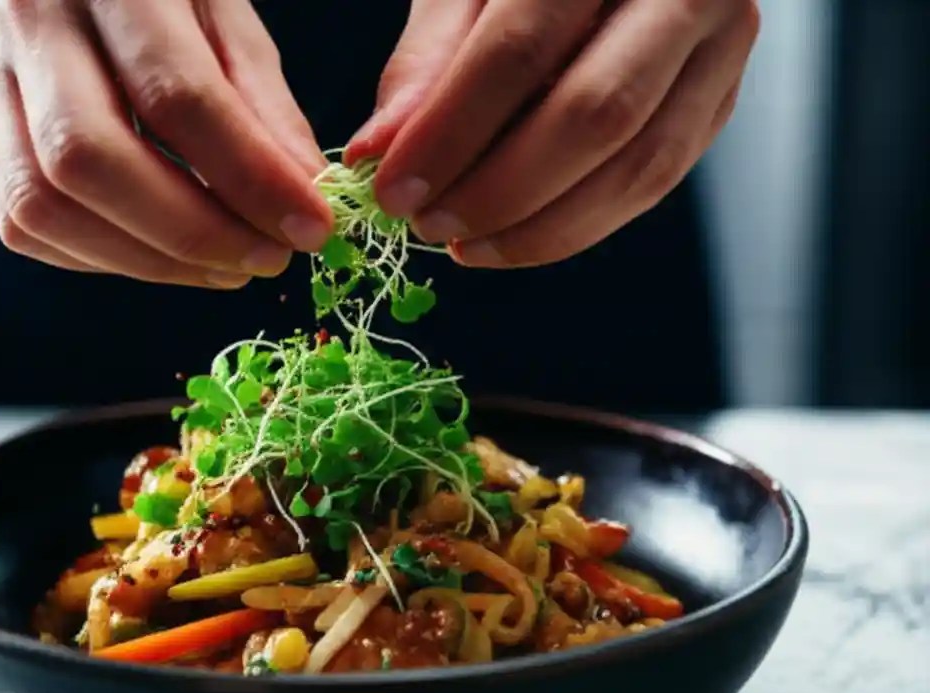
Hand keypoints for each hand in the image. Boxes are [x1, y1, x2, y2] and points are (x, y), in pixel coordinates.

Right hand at [0, 0, 332, 287]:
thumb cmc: (164, 4)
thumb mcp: (229, 24)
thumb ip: (265, 108)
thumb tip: (304, 202)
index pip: (175, 95)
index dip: (249, 175)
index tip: (310, 227)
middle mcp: (32, 23)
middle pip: (88, 157)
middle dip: (191, 231)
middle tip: (264, 260)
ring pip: (45, 204)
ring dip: (148, 260)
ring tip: (226, 267)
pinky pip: (26, 226)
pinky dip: (107, 259)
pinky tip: (167, 255)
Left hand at [347, 0, 759, 267]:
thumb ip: (426, 64)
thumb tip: (377, 154)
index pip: (520, 51)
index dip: (451, 132)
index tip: (393, 191)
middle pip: (594, 114)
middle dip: (499, 190)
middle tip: (428, 225)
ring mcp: (721, 42)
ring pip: (639, 163)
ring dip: (541, 225)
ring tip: (464, 243)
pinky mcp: (722, 96)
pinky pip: (656, 181)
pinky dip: (578, 224)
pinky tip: (512, 236)